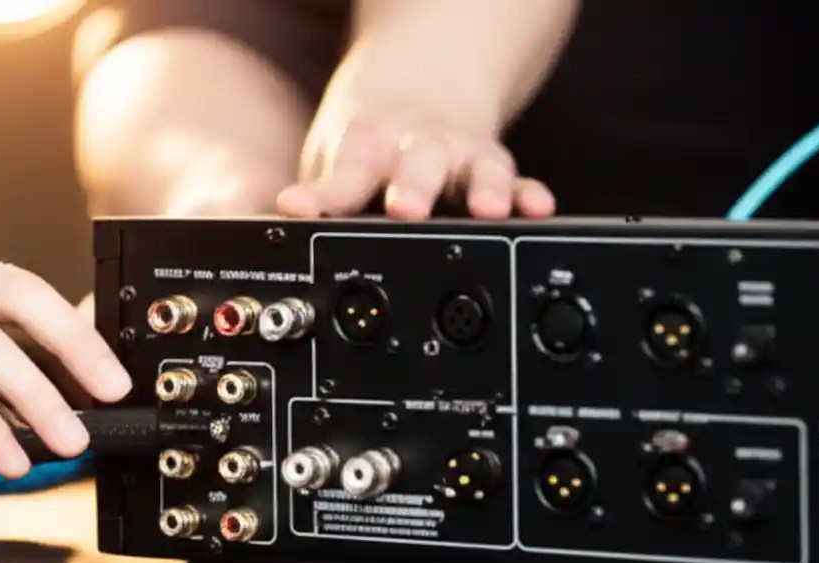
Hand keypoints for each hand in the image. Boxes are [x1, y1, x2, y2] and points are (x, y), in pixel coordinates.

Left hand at [276, 114, 554, 220]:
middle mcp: (418, 144)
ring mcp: (460, 154)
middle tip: (405, 210)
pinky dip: (527, 194)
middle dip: (413, 186)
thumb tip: (280, 221)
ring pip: (475, 168)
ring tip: (489, 209)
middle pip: (417, 163)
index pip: (344, 171)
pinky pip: (516, 180)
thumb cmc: (369, 141)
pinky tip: (538, 207)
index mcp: (368, 144)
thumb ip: (320, 197)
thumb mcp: (335, 161)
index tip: (301, 206)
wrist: (421, 84)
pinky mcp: (494, 166)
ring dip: (483, 188)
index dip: (324, 193)